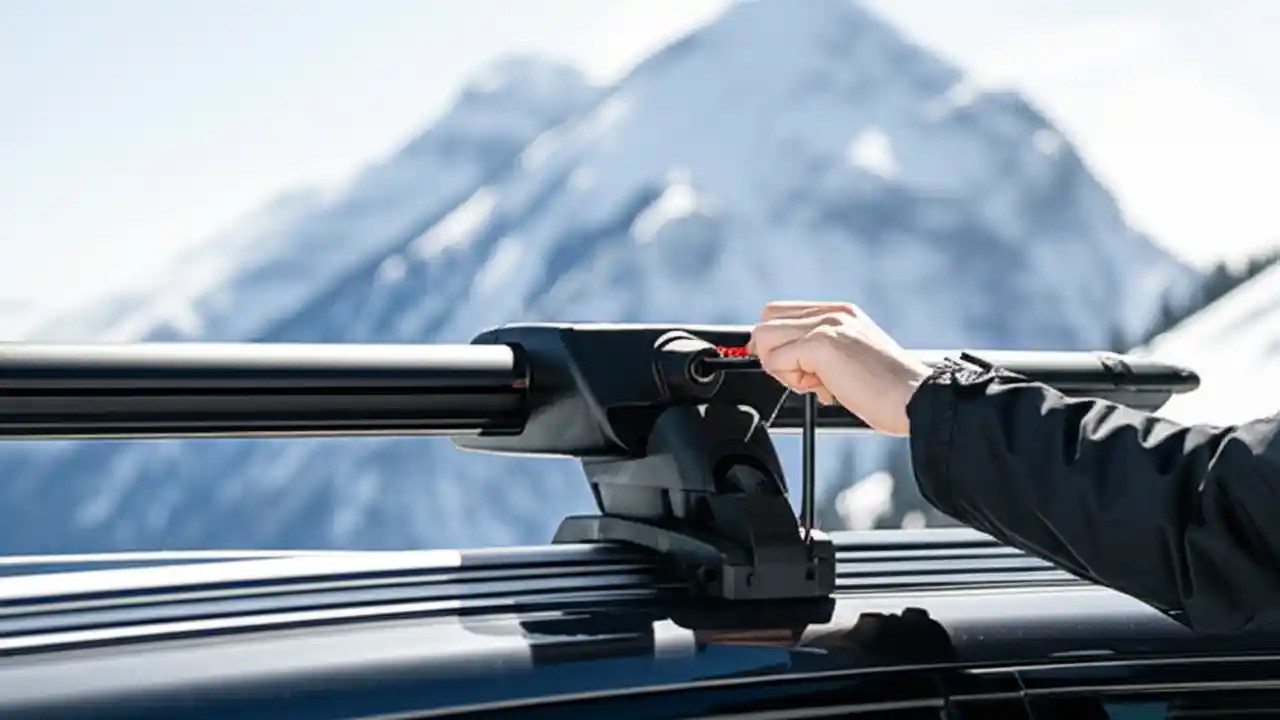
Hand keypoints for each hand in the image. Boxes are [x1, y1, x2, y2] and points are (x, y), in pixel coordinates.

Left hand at [747, 301, 929, 435]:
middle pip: (766, 321)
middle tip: (804, 378)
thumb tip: (779, 361)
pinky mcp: (821, 344)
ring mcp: (826, 325)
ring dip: (782, 369)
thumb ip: (818, 354)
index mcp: (839, 313)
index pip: (780, 314)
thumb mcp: (849, 361)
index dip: (776, 344)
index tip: (794, 368)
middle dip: (773, 355)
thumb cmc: (888, 392)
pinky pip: (776, 360)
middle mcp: (831, 313)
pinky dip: (793, 381)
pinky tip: (825, 388)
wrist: (915, 399)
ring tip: (818, 383)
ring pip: (764, 339)